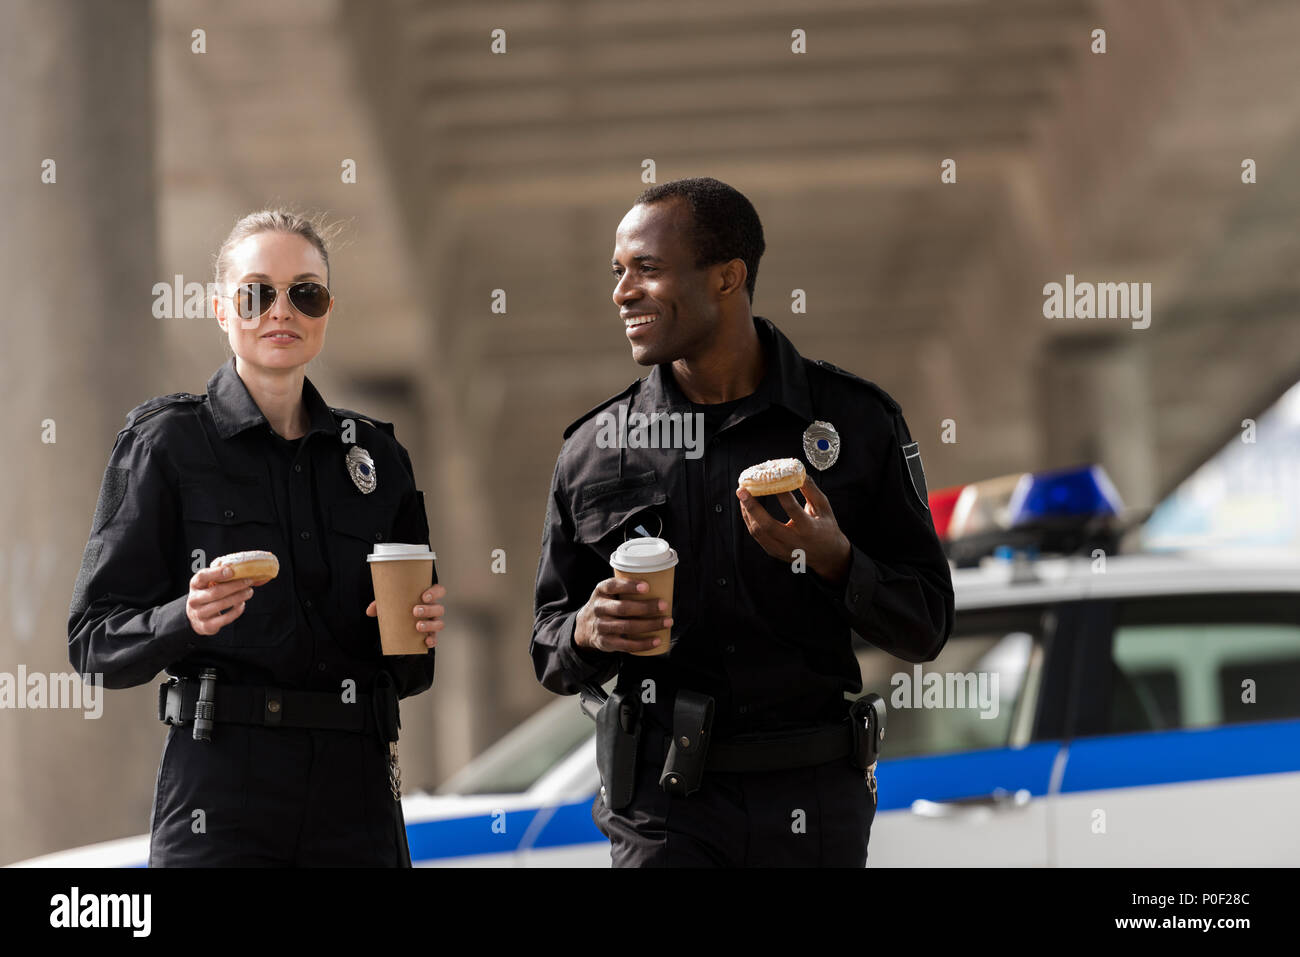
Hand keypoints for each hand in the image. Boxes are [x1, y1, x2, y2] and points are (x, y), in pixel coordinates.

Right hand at [187, 564, 258, 635]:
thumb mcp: (207, 583)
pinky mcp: (207, 626)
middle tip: (249, 581)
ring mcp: (199, 614)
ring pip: (221, 605)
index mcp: (195, 585)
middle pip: (216, 592)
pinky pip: (225, 618)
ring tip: (249, 592)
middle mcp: (194, 599)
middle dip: (235, 586)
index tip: (232, 570)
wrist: (196, 618)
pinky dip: (237, 611)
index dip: (217, 573)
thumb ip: (218, 574)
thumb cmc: (206, 595)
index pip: (202, 576)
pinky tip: (242, 604)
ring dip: (238, 597)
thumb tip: (235, 564)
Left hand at [366, 583, 445, 648]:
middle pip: (439, 608)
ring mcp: (433, 622)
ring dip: (430, 625)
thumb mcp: (392, 602)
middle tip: (415, 611)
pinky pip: (435, 638)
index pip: (438, 591)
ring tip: (417, 626)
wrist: (402, 620)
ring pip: (439, 623)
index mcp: (428, 598)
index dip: (435, 593)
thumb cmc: (401, 607)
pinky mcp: (430, 634)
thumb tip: (369, 611)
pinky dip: (432, 640)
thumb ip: (381, 604)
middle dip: (428, 610)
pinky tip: (426, 641)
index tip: (424, 596)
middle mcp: (433, 609)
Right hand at [574, 577, 672, 653]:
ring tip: (667, 622)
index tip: (647, 586)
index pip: (612, 586)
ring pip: (627, 626)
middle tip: (664, 605)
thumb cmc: (607, 605)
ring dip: (649, 625)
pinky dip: (643, 644)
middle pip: (623, 608)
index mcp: (601, 591)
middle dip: (646, 607)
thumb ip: (625, 589)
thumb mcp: (608, 593)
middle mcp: (599, 608)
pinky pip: (626, 645)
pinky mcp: (606, 642)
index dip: (629, 586)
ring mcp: (601, 626)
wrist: (584, 627)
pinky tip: (657, 640)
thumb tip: (661, 585)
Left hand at [736, 473, 851, 584]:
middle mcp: (794, 541)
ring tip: (742, 495)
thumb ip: (811, 490)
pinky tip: (747, 508)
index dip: (781, 494)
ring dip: (747, 512)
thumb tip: (797, 472)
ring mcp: (782, 549)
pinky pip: (757, 536)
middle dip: (752, 506)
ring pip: (758, 532)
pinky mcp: (774, 552)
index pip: (792, 510)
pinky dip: (750, 521)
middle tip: (742, 489)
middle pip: (767, 525)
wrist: (827, 556)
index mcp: (809, 529)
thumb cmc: (826, 527)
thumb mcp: (824, 508)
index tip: (772, 478)